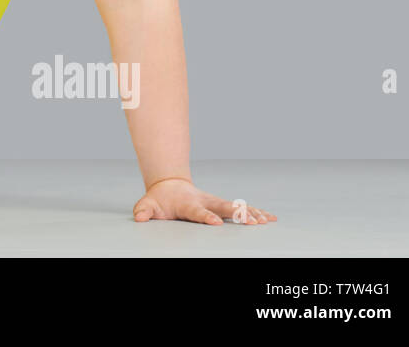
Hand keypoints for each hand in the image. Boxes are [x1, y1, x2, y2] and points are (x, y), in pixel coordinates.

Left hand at [133, 177, 276, 224]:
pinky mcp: (222, 206)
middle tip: (251, 221)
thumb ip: (144, 210)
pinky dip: (255, 213)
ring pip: (236, 208)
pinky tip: (270, 218)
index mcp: (189, 204)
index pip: (198, 212)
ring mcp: (215, 203)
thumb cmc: (160, 199)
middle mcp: (205, 202)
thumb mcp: (148, 204)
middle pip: (223, 208)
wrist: (170, 185)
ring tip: (265, 221)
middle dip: (237, 214)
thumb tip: (139, 217)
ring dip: (250, 214)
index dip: (206, 217)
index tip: (216, 223)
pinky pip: (241, 210)